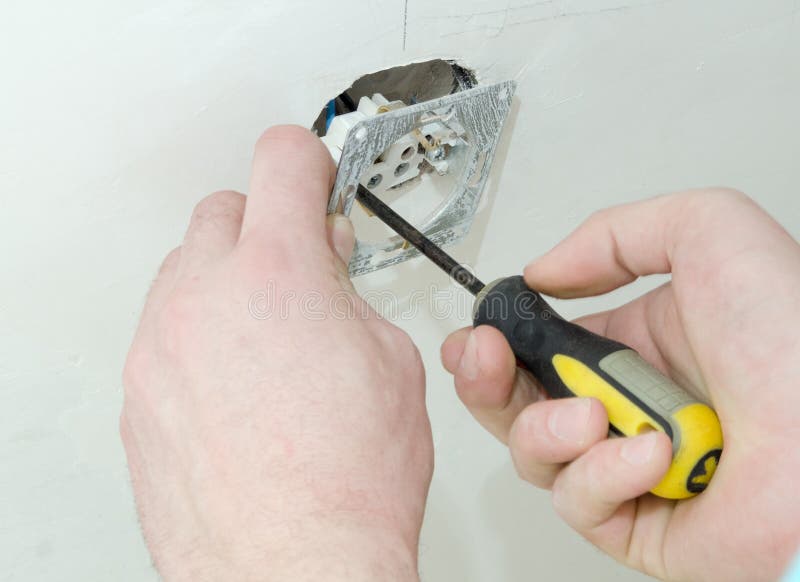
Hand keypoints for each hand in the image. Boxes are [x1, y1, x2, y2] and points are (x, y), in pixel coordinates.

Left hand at [121, 126, 432, 580]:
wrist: (296, 565)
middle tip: (300, 264)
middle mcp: (206, 298)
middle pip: (224, 211)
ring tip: (270, 338)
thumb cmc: (351, 480)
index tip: (315, 176)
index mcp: (279, 273)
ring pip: (187, 271)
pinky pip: (166, 332)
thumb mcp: (390, 358)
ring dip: (228, 283)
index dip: (309, 161)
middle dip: (266, 226)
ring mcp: (160, 346)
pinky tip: (239, 384)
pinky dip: (200, 336)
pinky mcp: (139, 392)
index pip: (283, 160)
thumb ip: (347, 291)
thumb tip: (326, 268)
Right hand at [441, 190, 799, 580]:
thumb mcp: (709, 232)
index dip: (496, 337)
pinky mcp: (634, 522)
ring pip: (534, 451)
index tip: (479, 327)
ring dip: (546, 426)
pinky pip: (577, 500)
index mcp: (637, 345)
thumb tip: (546, 272)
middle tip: (481, 357)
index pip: (540, 343)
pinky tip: (651, 457)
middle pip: (518, 398)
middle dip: (485, 379)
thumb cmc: (794, 343)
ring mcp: (627, 465)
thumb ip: (615, 232)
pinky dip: (604, 474)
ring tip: (594, 414)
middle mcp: (626, 404)